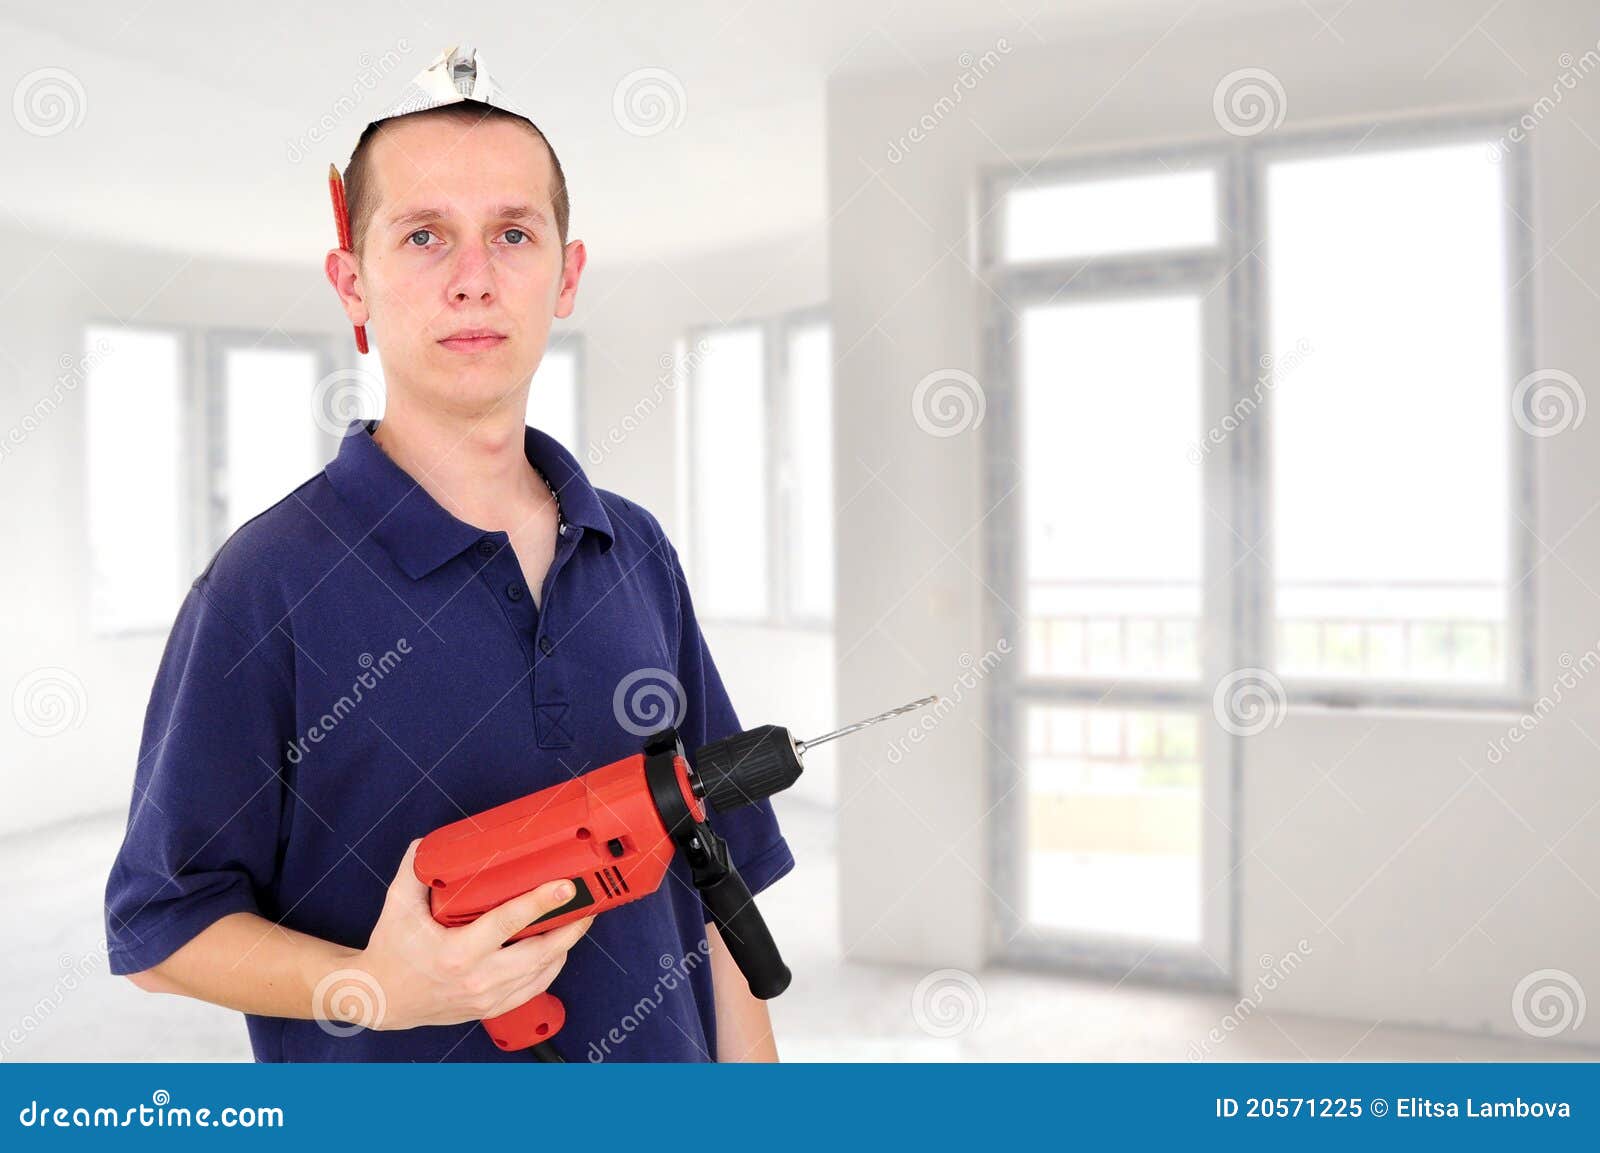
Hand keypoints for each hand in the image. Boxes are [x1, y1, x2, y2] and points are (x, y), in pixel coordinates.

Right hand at [346, 839, 594, 1030]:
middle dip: (570, 926)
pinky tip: (559, 949)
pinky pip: (534, 989)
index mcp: (457, 953)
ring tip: (580, 920)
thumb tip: (428, 844)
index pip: (508, 923)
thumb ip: (414, 871)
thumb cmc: (392, 953)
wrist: (381, 999)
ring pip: (542, 972)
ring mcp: (487, 998)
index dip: (541, 902)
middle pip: (540, 952)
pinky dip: (552, 968)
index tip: (565, 885)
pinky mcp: (491, 1008)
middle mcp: (478, 979)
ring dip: (566, 945)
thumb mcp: (397, 907)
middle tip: (588, 902)